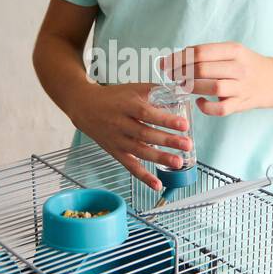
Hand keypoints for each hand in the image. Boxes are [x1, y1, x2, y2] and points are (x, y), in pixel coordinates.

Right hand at [68, 82, 193, 190]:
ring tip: (178, 163)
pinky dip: (143, 177)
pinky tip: (157, 185)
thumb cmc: (113, 97)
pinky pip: (130, 166)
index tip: (184, 124)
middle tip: (187, 144)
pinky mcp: (115, 152)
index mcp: (127, 105)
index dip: (165, 120)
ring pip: (139, 151)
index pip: (147, 113)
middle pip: (145, 134)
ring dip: (160, 158)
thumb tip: (182, 92)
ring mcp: (117, 140)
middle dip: (168, 140)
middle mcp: (121, 123)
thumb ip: (156, 90)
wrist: (85, 107)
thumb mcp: (133, 88)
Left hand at [160, 42, 272, 116]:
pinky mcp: (241, 104)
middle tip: (171, 76)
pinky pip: (221, 109)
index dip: (179, 58)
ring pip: (212, 87)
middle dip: (181, 73)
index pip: (201, 52)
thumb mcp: (231, 52)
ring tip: (183, 86)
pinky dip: (206, 107)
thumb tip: (175, 59)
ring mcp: (241, 87)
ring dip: (192, 87)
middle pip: (203, 69)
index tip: (166, 63)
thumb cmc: (245, 65)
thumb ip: (207, 54)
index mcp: (234, 50)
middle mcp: (239, 68)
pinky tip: (200, 102)